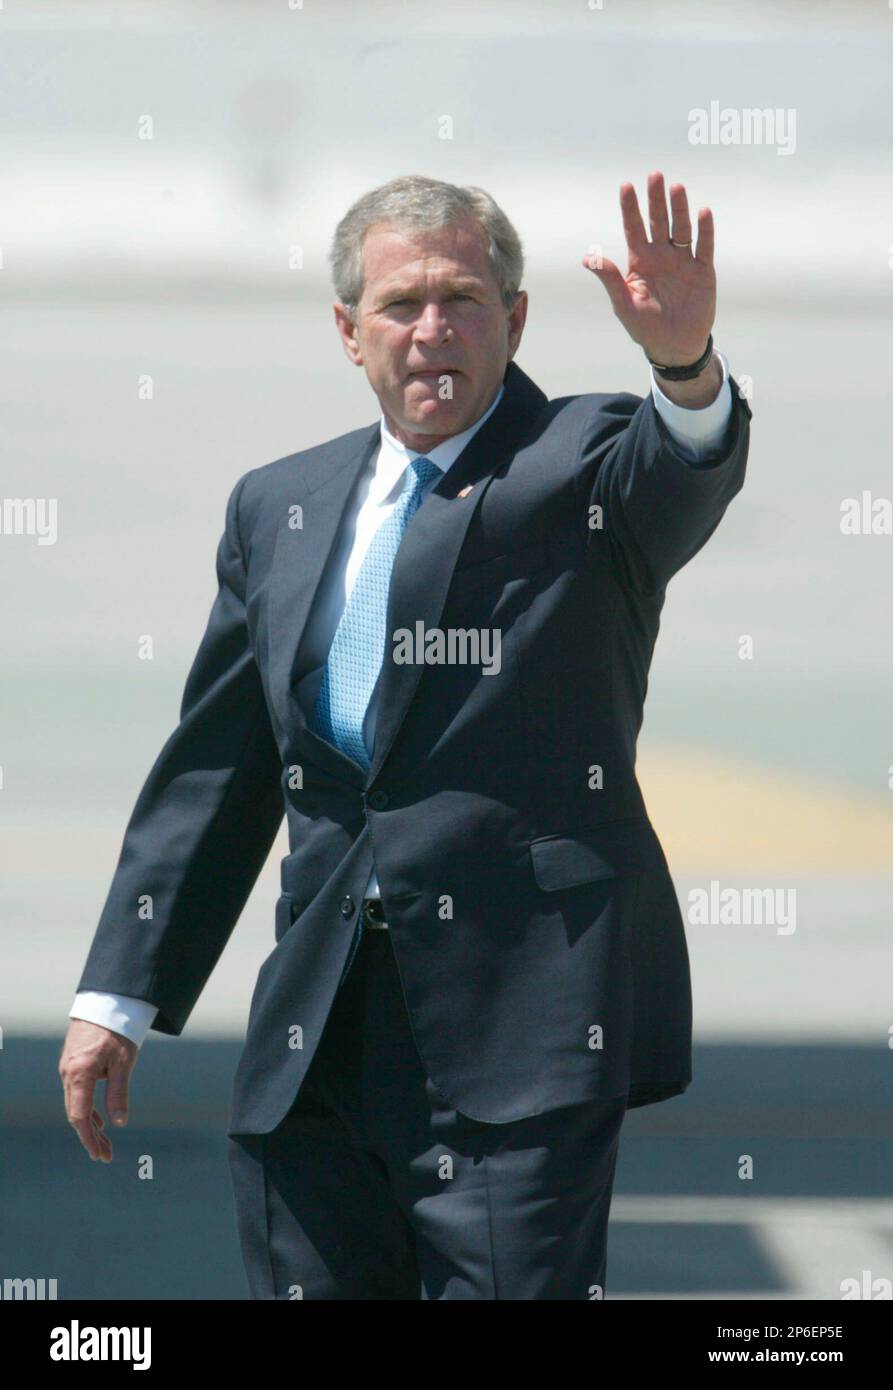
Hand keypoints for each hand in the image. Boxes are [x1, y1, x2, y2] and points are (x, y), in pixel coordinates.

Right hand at [59, 1019, 137, 1161]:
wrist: (106, 1002)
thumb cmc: (117, 1030)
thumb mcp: (123, 1062)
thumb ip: (118, 1093)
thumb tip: (118, 1122)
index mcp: (79, 1074)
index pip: (79, 1116)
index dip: (89, 1138)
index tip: (99, 1155)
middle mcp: (68, 1074)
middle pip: (76, 1114)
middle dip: (91, 1137)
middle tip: (106, 1156)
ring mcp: (69, 1069)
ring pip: (76, 1104)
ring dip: (90, 1125)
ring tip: (105, 1144)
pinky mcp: (74, 1064)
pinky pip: (78, 1093)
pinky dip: (88, 1109)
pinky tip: (100, 1121)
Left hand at [582, 171, 715, 367]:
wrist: (674, 347)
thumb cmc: (645, 327)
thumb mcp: (623, 304)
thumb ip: (610, 279)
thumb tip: (588, 258)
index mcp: (640, 261)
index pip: (634, 228)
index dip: (630, 208)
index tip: (626, 186)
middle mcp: (662, 255)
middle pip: (658, 221)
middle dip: (655, 199)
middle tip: (654, 175)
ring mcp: (683, 261)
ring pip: (681, 229)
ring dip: (679, 209)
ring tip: (676, 188)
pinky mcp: (703, 271)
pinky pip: (704, 246)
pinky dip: (704, 230)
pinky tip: (703, 213)